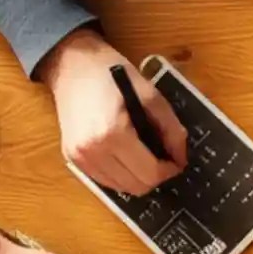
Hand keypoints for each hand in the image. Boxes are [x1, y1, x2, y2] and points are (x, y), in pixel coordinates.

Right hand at [39, 29, 187, 194]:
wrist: (71, 64)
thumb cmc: (111, 74)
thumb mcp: (150, 95)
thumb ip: (171, 129)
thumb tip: (181, 158)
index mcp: (113, 133)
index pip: (150, 173)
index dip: (169, 170)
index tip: (176, 161)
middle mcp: (92, 151)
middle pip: (137, 186)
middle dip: (156, 176)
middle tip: (163, 159)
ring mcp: (79, 157)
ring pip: (121, 188)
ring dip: (138, 178)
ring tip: (144, 156)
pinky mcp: (72, 158)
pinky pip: (105, 181)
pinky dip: (120, 175)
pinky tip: (126, 156)